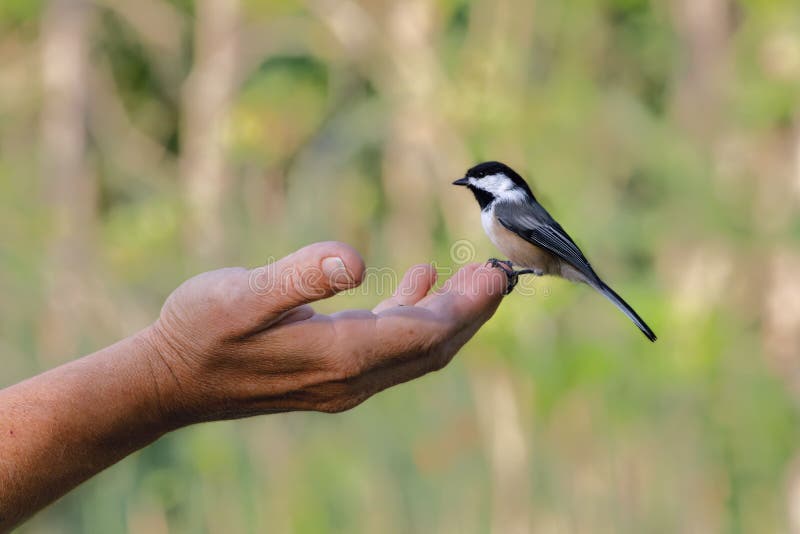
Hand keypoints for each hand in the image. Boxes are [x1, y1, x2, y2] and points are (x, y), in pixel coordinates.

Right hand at [145, 241, 505, 424]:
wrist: (169, 381)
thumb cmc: (199, 330)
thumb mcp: (239, 294)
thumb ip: (298, 275)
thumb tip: (353, 259)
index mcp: (339, 356)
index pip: (424, 332)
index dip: (465, 304)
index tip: (496, 274)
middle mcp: (350, 378)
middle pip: (431, 347)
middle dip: (469, 311)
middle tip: (498, 273)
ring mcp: (342, 382)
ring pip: (415, 351)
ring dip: (447, 315)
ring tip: (472, 276)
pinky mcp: (330, 376)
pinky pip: (388, 350)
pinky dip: (410, 317)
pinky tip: (414, 282)